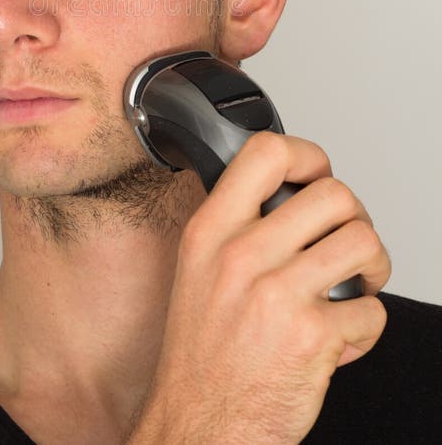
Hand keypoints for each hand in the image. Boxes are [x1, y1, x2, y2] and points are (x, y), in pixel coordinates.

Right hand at [128, 132, 390, 444]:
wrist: (198, 426)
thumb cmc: (202, 355)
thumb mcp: (197, 270)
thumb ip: (235, 226)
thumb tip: (287, 194)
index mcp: (210, 231)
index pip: (265, 153)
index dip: (307, 154)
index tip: (317, 171)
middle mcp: (242, 255)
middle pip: (333, 194)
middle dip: (354, 217)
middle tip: (346, 240)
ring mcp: (278, 294)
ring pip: (363, 242)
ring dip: (374, 264)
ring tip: (358, 282)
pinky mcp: (312, 336)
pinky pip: (371, 310)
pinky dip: (366, 326)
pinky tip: (341, 337)